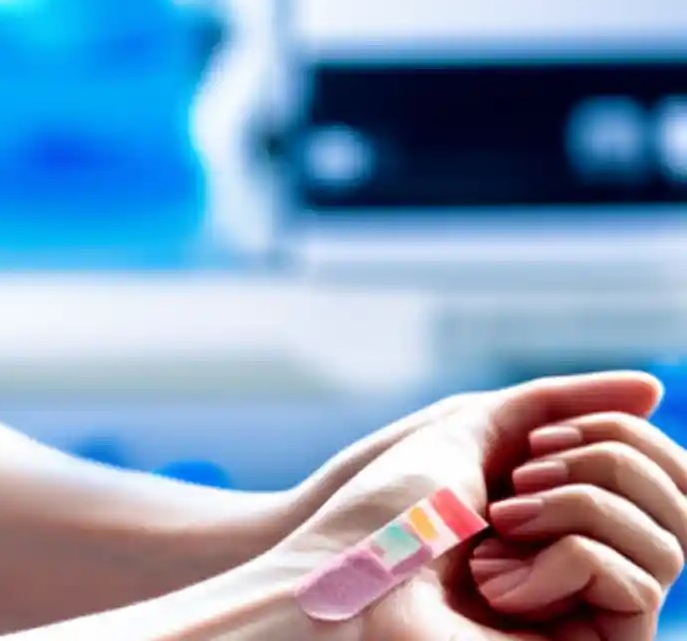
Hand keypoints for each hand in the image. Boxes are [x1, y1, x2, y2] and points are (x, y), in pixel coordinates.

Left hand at [259, 372, 669, 639]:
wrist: (345, 577)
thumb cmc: (388, 508)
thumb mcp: (468, 429)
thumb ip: (559, 404)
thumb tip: (650, 389)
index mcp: (563, 506)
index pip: (660, 469)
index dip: (619, 437)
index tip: (539, 442)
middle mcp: (586, 558)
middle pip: (680, 498)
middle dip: (605, 463)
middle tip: (519, 483)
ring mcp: (589, 609)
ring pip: (669, 540)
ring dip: (579, 508)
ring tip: (501, 528)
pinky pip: (639, 588)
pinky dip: (567, 561)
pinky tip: (500, 584)